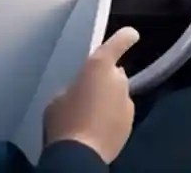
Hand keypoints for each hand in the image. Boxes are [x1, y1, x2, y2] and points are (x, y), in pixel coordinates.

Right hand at [44, 27, 140, 162]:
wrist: (80, 155)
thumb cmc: (64, 121)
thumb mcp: (59, 98)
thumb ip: (75, 87)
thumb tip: (84, 91)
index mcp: (99, 67)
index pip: (117, 43)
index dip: (124, 37)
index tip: (131, 34)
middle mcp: (119, 80)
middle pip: (115, 74)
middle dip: (105, 81)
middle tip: (87, 96)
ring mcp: (128, 101)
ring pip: (118, 95)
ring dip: (109, 100)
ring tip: (90, 117)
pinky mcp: (131, 122)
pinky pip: (120, 113)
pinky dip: (112, 117)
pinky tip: (98, 129)